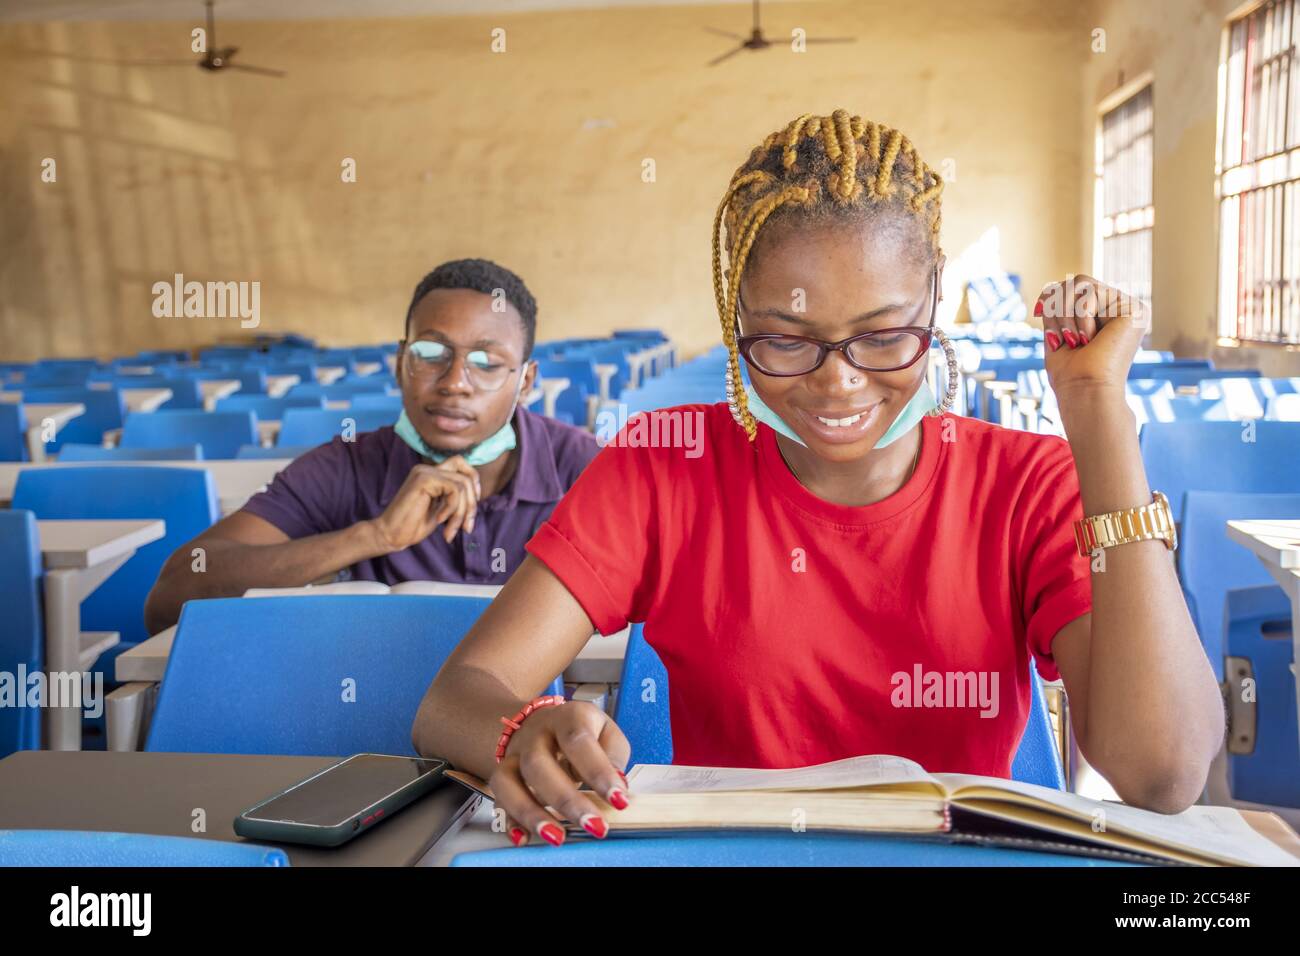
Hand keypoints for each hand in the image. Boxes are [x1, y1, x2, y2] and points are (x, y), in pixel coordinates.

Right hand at [368, 457, 480, 551]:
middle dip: (471, 505)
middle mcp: (428, 468)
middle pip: (466, 476)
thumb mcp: (442, 508)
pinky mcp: (423, 479)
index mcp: (432, 473)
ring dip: (461, 513)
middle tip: (466, 527)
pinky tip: (439, 520)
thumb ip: (455, 497)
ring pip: (462, 485)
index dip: (474, 482)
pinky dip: (452, 509)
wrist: (391, 534)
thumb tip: (476, 495)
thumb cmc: (413, 525)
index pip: (462, 464)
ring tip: (450, 530)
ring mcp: (425, 471)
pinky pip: (454, 490)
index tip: (471, 507)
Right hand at [488, 701, 630, 846]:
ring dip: (532, 813)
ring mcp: (515, 754)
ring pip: (509, 781)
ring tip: (557, 837)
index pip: (578, 739)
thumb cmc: (581, 731)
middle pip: (538, 762)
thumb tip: (616, 784)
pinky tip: (523, 838)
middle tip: (594, 825)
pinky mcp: (503, 775)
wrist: (542, 722)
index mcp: (567, 716)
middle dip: (566, 799)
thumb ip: (614, 755)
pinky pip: (498, 798)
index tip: (618, 799)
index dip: (597, 770)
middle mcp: (535, 734)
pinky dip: (510, 820)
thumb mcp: (606, 732)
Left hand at [1034, 273, 1147, 400]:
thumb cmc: (1070, 372)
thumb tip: (1053, 287)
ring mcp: (1129, 307)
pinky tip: (1092, 339)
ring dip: (1068, 315)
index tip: (1053, 337)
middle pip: (1076, 281)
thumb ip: (1059, 307)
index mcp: (1102, 314)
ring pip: (1081, 282)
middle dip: (1058, 310)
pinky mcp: (1136, 309)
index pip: (1069, 288)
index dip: (1050, 304)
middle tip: (1067, 340)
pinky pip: (1091, 293)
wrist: (1085, 391)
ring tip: (1079, 341)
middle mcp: (1118, 308)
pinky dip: (1081, 318)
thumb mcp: (1057, 331)